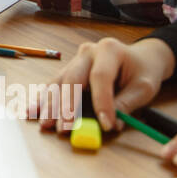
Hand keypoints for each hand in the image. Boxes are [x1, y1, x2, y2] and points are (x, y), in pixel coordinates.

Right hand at [30, 37, 174, 131]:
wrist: (140, 57)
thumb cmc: (143, 71)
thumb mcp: (144, 87)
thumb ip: (127, 104)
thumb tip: (111, 124)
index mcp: (109, 50)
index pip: (100, 77)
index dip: (101, 102)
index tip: (105, 125)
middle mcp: (88, 52)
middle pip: (72, 78)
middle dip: (66, 106)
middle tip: (63, 128)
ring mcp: (75, 59)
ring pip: (59, 82)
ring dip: (50, 105)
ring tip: (44, 123)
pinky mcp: (69, 70)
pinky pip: (55, 85)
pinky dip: (44, 100)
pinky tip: (32, 111)